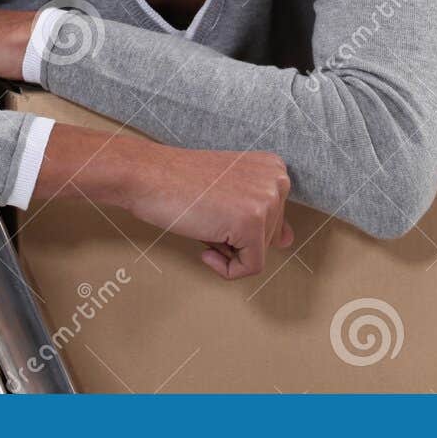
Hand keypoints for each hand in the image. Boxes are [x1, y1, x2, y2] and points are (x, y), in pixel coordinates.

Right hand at [125, 144, 295, 279]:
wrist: (148, 176)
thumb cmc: (180, 183)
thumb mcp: (231, 192)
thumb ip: (264, 216)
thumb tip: (288, 241)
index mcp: (274, 168)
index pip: (273, 220)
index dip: (240, 227)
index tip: (216, 211)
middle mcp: (277, 180)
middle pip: (268, 238)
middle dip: (235, 239)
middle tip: (206, 217)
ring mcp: (266, 201)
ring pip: (258, 253)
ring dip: (226, 250)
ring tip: (204, 222)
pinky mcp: (251, 223)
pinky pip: (249, 268)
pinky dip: (225, 269)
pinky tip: (205, 248)